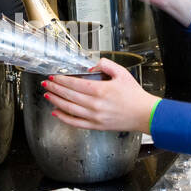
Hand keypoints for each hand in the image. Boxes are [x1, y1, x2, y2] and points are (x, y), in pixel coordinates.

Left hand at [42, 58, 158, 133]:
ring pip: (69, 108)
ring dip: (56, 101)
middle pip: (69, 95)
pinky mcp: (96, 125)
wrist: (144, 114)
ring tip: (48, 95)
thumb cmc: (134, 95)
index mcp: (101, 90)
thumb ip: (106, 65)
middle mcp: (95, 104)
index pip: (75, 84)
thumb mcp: (122, 73)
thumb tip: (92, 66)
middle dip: (55, 88)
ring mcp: (94, 116)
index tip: (54, 76)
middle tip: (46, 83)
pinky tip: (56, 113)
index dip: (61, 80)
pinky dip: (64, 118)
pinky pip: (76, 122)